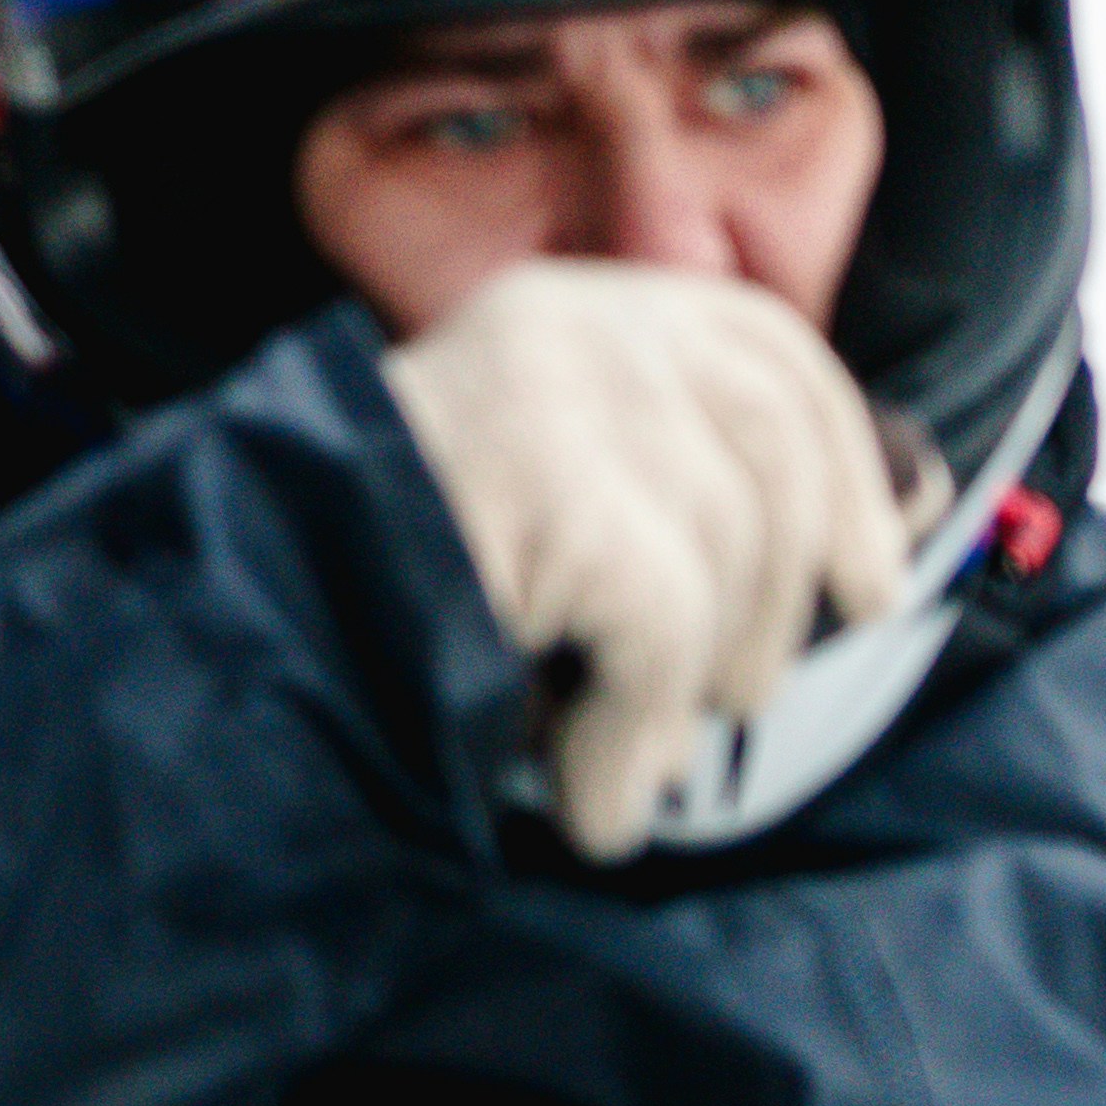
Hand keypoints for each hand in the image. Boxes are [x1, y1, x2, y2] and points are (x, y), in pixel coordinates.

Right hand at [373, 264, 913, 857]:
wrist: (233, 615)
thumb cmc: (358, 581)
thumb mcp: (533, 495)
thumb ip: (651, 490)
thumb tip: (843, 563)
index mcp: (562, 309)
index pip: (761, 344)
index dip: (840, 459)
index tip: (872, 570)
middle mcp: (574, 326)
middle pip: (771, 445)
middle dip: (792, 587)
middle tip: (746, 695)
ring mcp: (568, 399)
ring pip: (730, 551)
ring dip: (692, 687)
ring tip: (628, 762)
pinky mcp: (564, 490)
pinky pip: (667, 635)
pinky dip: (637, 736)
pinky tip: (594, 796)